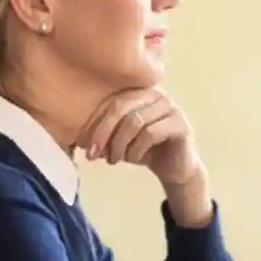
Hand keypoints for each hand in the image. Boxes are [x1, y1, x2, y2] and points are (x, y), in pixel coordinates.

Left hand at [76, 87, 212, 224]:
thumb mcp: (118, 140)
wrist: (174, 169)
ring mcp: (170, 107)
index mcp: (138, 91)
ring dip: (119, 144)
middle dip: (103, 132)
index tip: (81, 143)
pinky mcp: (180, 124)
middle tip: (92, 154)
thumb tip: (79, 138)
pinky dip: (136, 149)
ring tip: (114, 160)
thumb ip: (102, 134)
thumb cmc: (143, 150)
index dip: (93, 121)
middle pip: (121, 106)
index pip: (110, 100)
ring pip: (135, 121)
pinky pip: (151, 133)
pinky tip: (133, 159)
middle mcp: (156, 94)